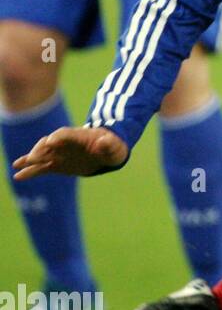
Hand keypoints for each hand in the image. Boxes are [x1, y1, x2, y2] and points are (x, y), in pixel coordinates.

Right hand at [11, 126, 127, 179]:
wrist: (107, 153)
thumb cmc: (112, 147)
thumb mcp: (115, 146)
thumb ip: (108, 144)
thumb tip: (102, 142)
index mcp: (78, 136)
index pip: (64, 134)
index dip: (58, 137)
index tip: (50, 142)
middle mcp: (65, 144)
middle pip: (48, 144)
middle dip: (40, 149)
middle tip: (33, 158)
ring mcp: (59, 154)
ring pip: (41, 155)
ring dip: (30, 160)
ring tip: (18, 165)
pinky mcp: (56, 164)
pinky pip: (41, 168)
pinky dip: (30, 171)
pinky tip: (18, 176)